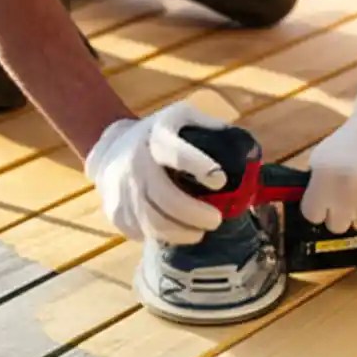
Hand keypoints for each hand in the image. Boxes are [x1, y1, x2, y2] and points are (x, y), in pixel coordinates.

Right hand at [84, 101, 228, 244]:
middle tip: (216, 220)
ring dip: (182, 233)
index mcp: (157, 136)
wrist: (108, 149)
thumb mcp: (181, 118)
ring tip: (198, 233)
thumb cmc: (157, 135)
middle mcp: (136, 162)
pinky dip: (163, 237)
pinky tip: (175, 232)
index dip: (199, 167)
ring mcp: (122, 190)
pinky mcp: (115, 212)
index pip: (176, 153)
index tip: (220, 181)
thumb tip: (247, 152)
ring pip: (154, 223)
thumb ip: (211, 129)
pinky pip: (142, 233)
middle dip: (195, 214)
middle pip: (166, 198)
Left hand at [301, 84, 356, 233]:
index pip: (312, 215)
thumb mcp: (322, 158)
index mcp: (323, 180)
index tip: (328, 202)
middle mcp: (344, 193)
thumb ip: (315, 185)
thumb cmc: (352, 141)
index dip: (320, 209)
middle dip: (342, 213)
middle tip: (351, 197)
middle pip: (336, 226)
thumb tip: (313, 212)